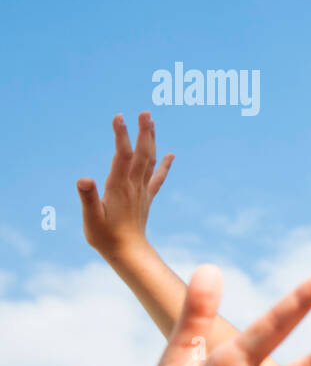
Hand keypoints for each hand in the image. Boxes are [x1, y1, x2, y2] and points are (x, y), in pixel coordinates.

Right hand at [77, 112, 173, 258]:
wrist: (128, 253)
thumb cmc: (105, 237)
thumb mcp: (91, 218)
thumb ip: (88, 198)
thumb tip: (84, 179)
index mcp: (119, 187)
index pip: (121, 155)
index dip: (121, 135)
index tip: (119, 116)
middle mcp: (134, 186)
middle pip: (141, 154)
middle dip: (144, 132)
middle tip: (146, 112)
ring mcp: (142, 191)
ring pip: (150, 161)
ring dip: (151, 141)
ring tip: (152, 122)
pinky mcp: (146, 198)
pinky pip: (157, 178)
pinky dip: (164, 165)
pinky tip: (171, 154)